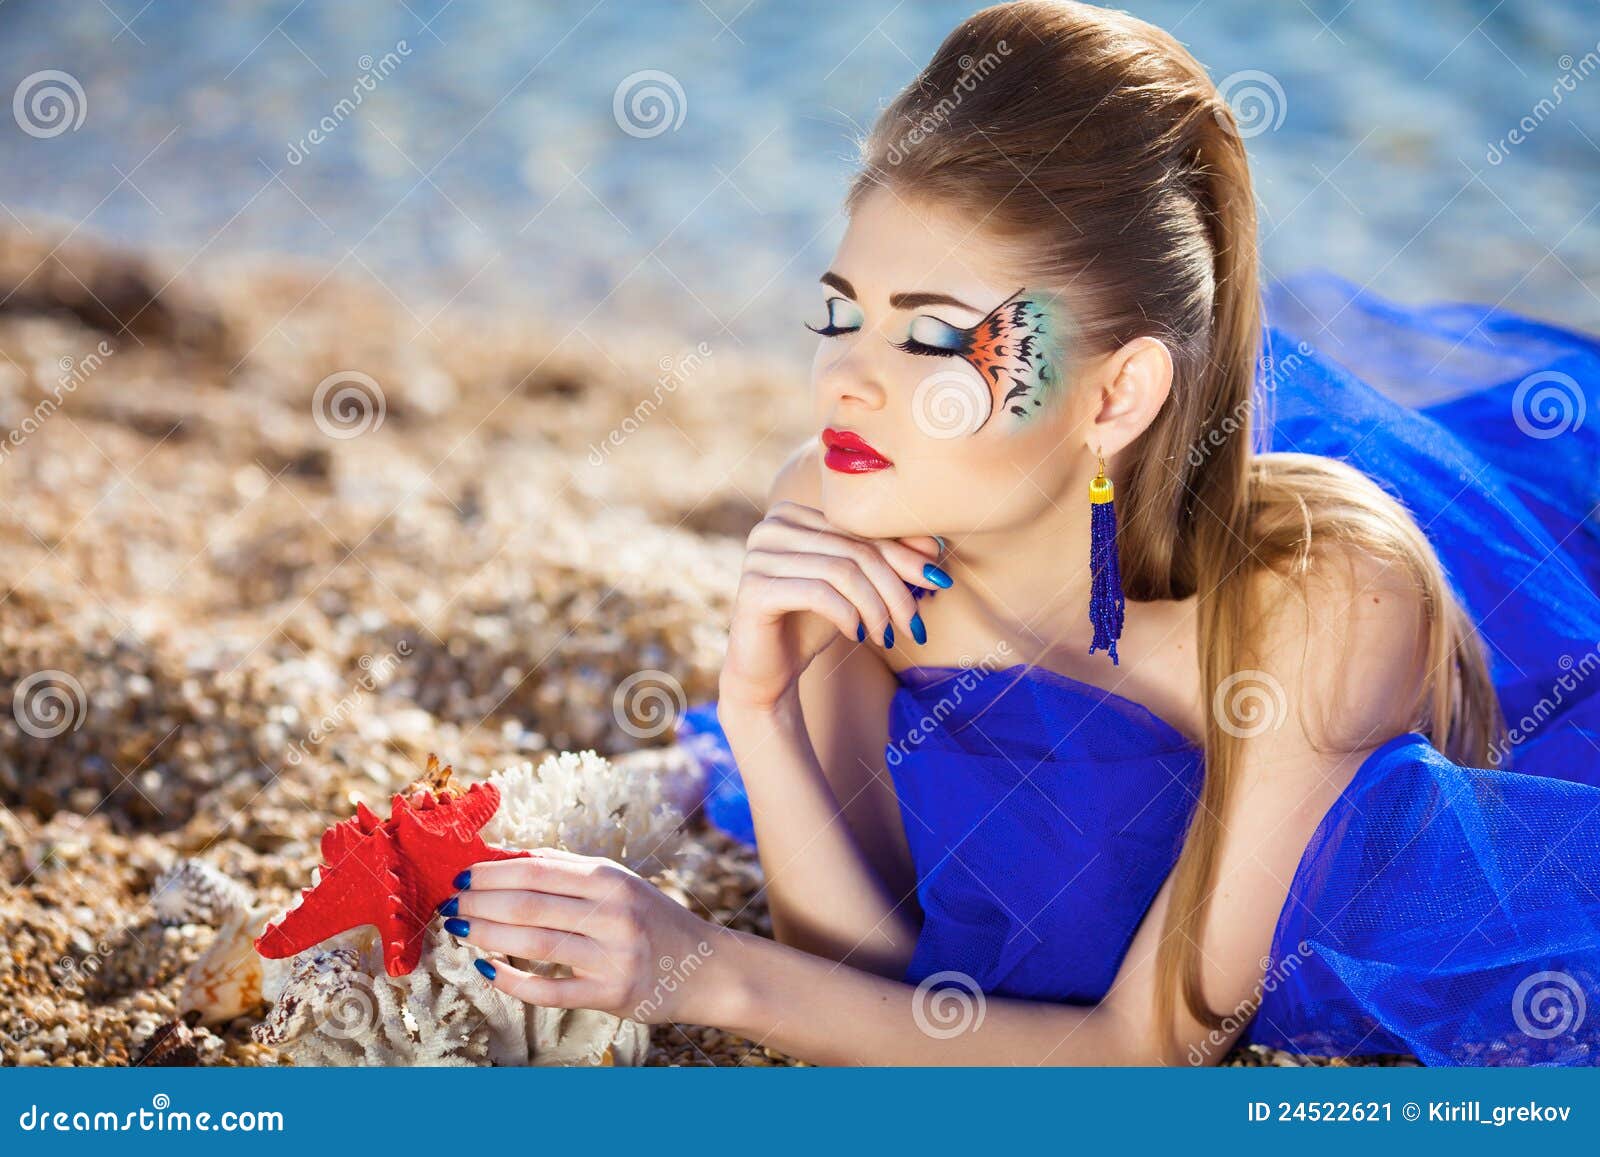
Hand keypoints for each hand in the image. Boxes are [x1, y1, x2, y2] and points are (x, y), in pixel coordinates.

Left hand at [445, 848, 732, 1025]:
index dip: (490, 874)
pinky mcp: (610, 994)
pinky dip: (512, 981)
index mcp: (609, 879)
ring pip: (534, 944)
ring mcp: (612, 956)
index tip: (460, 878)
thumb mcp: (619, 884)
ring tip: (461, 932)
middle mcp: (612, 914)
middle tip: (449, 908)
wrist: (706, 968)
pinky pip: (549, 991)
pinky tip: (488, 970)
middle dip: (480, 905)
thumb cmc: (653, 921)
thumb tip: (507, 860)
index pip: (535, 871)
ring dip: (488, 937)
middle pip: (528, 906)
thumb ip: (568, 871)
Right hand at [718, 500, 947, 711]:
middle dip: (894, 589)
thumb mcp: (855, 588)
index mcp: (793, 514)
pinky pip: (818, 593)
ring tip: (887, 636)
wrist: (768, 671)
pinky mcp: (754, 589)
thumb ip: (887, 560)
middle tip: (915, 624)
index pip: (862, 530)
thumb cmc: (811, 623)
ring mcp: (758, 556)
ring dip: (876, 608)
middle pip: (855, 550)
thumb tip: (934, 543)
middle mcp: (771, 526)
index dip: (904, 557)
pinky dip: (848, 615)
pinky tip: (857, 636)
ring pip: (842, 572)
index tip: (937, 583)